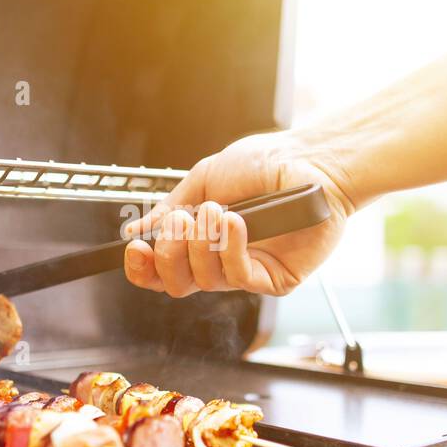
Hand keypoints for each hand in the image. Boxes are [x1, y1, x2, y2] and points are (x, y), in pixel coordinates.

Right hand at [123, 130, 353, 296]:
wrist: (310, 162)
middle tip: (179, 223)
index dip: (144, 266)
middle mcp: (221, 260)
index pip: (162, 269)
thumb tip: (136, 230)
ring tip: (217, 211)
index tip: (137, 248)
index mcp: (201, 240)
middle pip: (176, 284)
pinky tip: (236, 222)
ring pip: (204, 281)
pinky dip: (230, 249)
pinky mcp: (273, 279)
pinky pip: (239, 277)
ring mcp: (247, 271)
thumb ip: (170, 206)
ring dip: (202, 244)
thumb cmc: (266, 165)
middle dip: (169, 254)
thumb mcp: (205, 178)